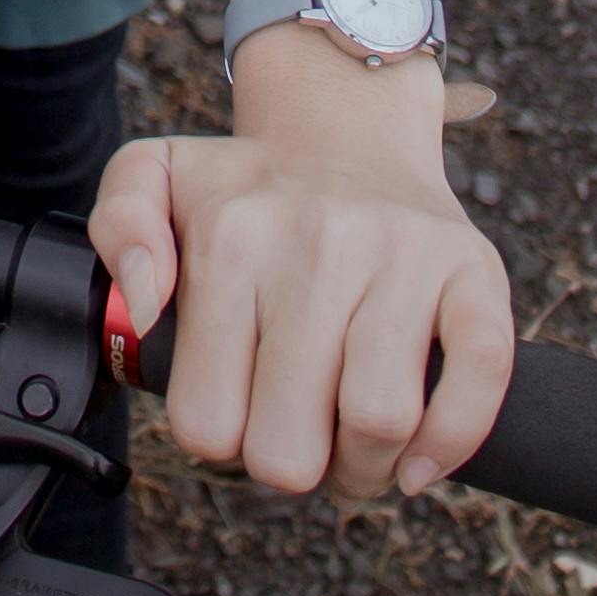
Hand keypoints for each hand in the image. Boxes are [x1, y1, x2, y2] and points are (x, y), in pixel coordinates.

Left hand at [88, 38, 511, 502]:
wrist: (349, 126)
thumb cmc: (248, 184)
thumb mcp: (155, 175)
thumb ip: (118, 228)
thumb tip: (146, 309)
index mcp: (231, 240)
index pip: (208, 423)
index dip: (222, 444)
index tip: (238, 417)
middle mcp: (317, 245)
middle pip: (292, 446)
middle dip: (292, 468)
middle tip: (298, 438)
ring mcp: (403, 257)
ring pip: (379, 425)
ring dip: (364, 470)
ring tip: (350, 444)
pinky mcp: (474, 272)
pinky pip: (478, 381)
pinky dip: (449, 444)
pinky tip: (417, 458)